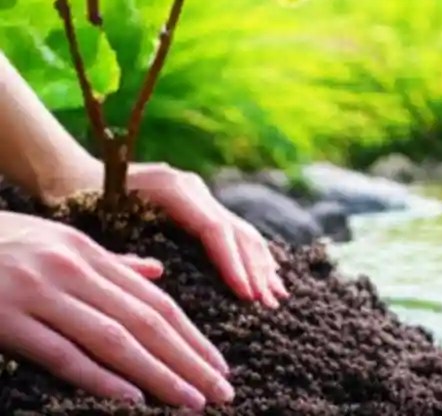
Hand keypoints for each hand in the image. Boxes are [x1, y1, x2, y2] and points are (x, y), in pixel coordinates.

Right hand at [0, 212, 232, 407]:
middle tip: (221, 391)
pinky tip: (131, 399)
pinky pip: (61, 353)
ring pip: (113, 338)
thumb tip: (156, 276)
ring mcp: (37, 294)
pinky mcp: (4, 319)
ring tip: (190, 401)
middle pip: (145, 321)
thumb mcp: (54, 242)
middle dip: (189, 359)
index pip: (154, 301)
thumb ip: (107, 262)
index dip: (191, 336)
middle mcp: (69, 270)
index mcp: (86, 252)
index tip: (217, 365)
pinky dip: (99, 377)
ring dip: (158, 373)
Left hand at [49, 161, 287, 308]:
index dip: (232, 262)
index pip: (214, 228)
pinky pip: (233, 231)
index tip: (245, 293)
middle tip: (268, 303)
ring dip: (260, 264)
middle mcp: (193, 188)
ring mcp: (199, 194)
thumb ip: (127, 244)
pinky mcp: (199, 205)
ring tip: (276, 296)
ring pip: (240, 231)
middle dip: (254, 269)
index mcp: (173, 188)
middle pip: (235, 230)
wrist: (68, 170)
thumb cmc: (75, 198)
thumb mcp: (95, 220)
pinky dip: (251, 255)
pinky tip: (267, 274)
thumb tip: (158, 273)